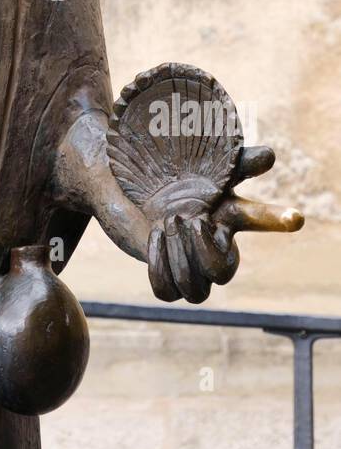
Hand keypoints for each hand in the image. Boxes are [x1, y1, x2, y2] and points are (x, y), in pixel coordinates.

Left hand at [146, 146, 303, 302]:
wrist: (152, 201)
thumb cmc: (188, 184)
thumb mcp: (208, 169)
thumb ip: (234, 162)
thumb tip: (269, 155)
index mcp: (233, 220)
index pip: (260, 221)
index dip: (278, 220)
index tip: (295, 217)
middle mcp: (218, 253)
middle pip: (222, 274)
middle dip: (200, 248)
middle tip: (186, 219)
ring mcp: (195, 272)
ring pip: (195, 292)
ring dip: (178, 259)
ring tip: (166, 226)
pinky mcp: (170, 282)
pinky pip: (166, 292)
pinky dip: (159, 267)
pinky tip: (156, 237)